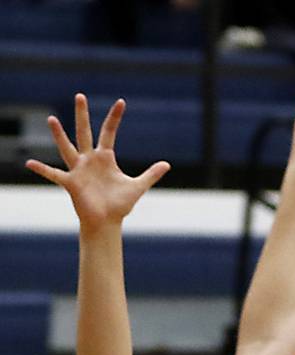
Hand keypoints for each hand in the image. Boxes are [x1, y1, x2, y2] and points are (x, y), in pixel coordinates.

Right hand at [26, 96, 168, 229]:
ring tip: (52, 119)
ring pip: (67, 148)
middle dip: (83, 115)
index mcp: (104, 158)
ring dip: (59, 135)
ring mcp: (78, 170)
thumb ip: (151, 174)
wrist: (107, 221)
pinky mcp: (71, 183)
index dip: (114, 118)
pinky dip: (42, 169)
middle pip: (85, 132)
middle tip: (80, 96)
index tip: (121, 102)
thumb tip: (167, 164)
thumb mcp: (138, 186)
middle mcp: (89, 160)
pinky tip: (29, 163)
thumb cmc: (119, 204)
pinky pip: (54, 175)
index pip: (109, 132)